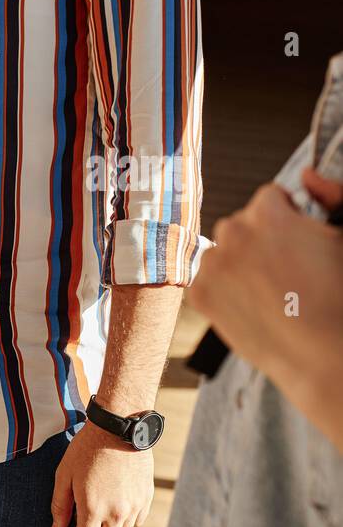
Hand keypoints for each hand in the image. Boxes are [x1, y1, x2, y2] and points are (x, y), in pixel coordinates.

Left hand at [50, 423, 153, 526]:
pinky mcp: (146, 498)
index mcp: (94, 509)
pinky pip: (136, 522)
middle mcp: (117, 514)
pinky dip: (124, 521)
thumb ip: (59, 507)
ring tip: (97, 512)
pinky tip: (113, 503)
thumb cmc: (86, 450)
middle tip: (80, 525)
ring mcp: (135, 507)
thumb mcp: (64, 476)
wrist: (118, 429)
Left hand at [190, 169, 342, 382]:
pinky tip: (251, 303)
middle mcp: (232, 233)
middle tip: (286, 269)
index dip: (289, 217)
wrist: (323, 352)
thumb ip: (332, 194)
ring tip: (270, 289)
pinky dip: (223, 287)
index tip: (299, 240)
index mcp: (267, 213)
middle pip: (241, 223)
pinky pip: (207, 279)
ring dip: (238, 262)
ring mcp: (211, 266)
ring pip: (221, 251)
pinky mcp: (199, 295)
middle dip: (260, 238)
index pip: (269, 197)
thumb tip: (308, 174)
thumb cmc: (340, 291)